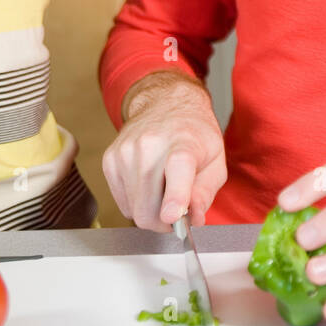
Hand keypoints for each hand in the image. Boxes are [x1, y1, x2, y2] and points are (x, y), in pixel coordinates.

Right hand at [102, 71, 226, 230]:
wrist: (165, 103)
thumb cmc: (193, 134)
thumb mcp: (215, 160)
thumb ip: (206, 192)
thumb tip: (194, 218)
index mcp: (183, 143)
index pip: (177, 168)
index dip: (175, 197)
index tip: (171, 216)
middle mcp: (150, 145)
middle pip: (148, 205)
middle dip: (164, 221)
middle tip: (177, 213)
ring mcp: (126, 152)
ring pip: (134, 210)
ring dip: (151, 211)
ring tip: (164, 192)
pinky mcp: (110, 160)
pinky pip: (122, 203)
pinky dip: (137, 202)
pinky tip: (149, 184)